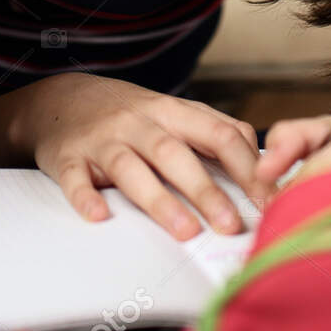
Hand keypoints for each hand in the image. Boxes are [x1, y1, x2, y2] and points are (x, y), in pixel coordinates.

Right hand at [21, 73, 263, 239]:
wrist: (60, 99)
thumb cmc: (127, 114)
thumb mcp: (172, 112)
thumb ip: (214, 132)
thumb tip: (264, 166)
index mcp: (171, 112)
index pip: (218, 133)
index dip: (247, 168)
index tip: (269, 201)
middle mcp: (137, 123)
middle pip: (175, 154)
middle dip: (207, 190)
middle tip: (232, 226)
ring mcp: (101, 140)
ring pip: (130, 167)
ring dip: (159, 200)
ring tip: (184, 231)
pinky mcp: (67, 158)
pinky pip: (75, 178)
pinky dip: (85, 197)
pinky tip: (99, 216)